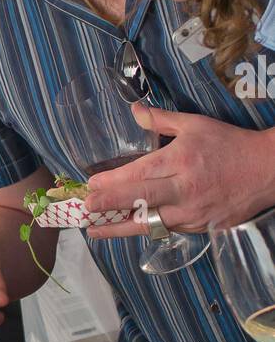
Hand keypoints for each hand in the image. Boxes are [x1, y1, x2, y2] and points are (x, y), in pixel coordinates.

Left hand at [86, 107, 274, 237]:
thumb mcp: (196, 124)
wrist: (268, 170)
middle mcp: (185, 190)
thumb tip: (134, 110)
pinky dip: (148, 229)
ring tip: (96, 230)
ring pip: (151, 224)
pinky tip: (129, 229)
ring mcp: (193, 213)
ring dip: (120, 228)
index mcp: (181, 161)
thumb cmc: (230, 145)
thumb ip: (161, 120)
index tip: (91, 184)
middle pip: (140, 201)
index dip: (113, 181)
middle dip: (108, 207)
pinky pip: (169, 230)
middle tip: (84, 211)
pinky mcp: (202, 228)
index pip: (140, 173)